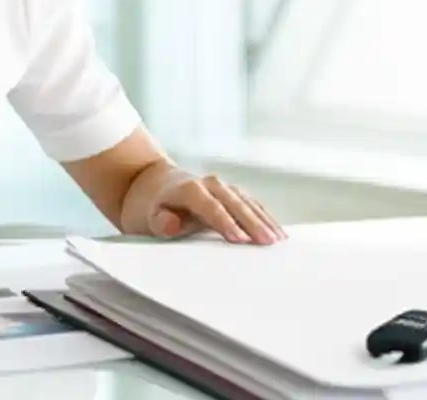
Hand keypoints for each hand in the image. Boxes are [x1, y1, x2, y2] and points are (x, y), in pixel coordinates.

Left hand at [145, 169, 286, 244]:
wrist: (151, 183)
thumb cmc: (149, 206)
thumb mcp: (146, 216)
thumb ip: (160, 221)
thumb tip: (172, 225)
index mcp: (188, 189)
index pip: (210, 207)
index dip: (225, 223)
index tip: (240, 240)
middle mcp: (209, 184)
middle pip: (234, 203)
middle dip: (253, 223)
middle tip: (269, 243)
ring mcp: (222, 187)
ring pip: (246, 202)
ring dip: (264, 219)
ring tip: (279, 240)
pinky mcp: (230, 193)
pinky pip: (250, 203)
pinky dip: (264, 216)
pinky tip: (277, 231)